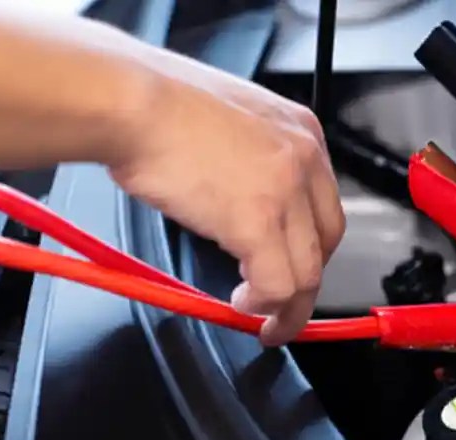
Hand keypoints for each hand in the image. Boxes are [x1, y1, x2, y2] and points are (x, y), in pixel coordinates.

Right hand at [108, 59, 344, 346]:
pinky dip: (265, 306)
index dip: (309, 243)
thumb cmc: (154, 103)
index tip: (294, 262)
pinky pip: (278, 284)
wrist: (129, 101)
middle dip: (306, 278)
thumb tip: (240, 195)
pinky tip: (242, 305)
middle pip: (326, 240)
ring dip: (289, 307)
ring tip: (266, 322)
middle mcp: (304, 159)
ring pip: (308, 272)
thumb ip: (249, 156)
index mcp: (301, 131)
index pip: (324, 202)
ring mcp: (285, 192)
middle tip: (284, 301)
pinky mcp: (259, 223)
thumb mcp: (229, 119)